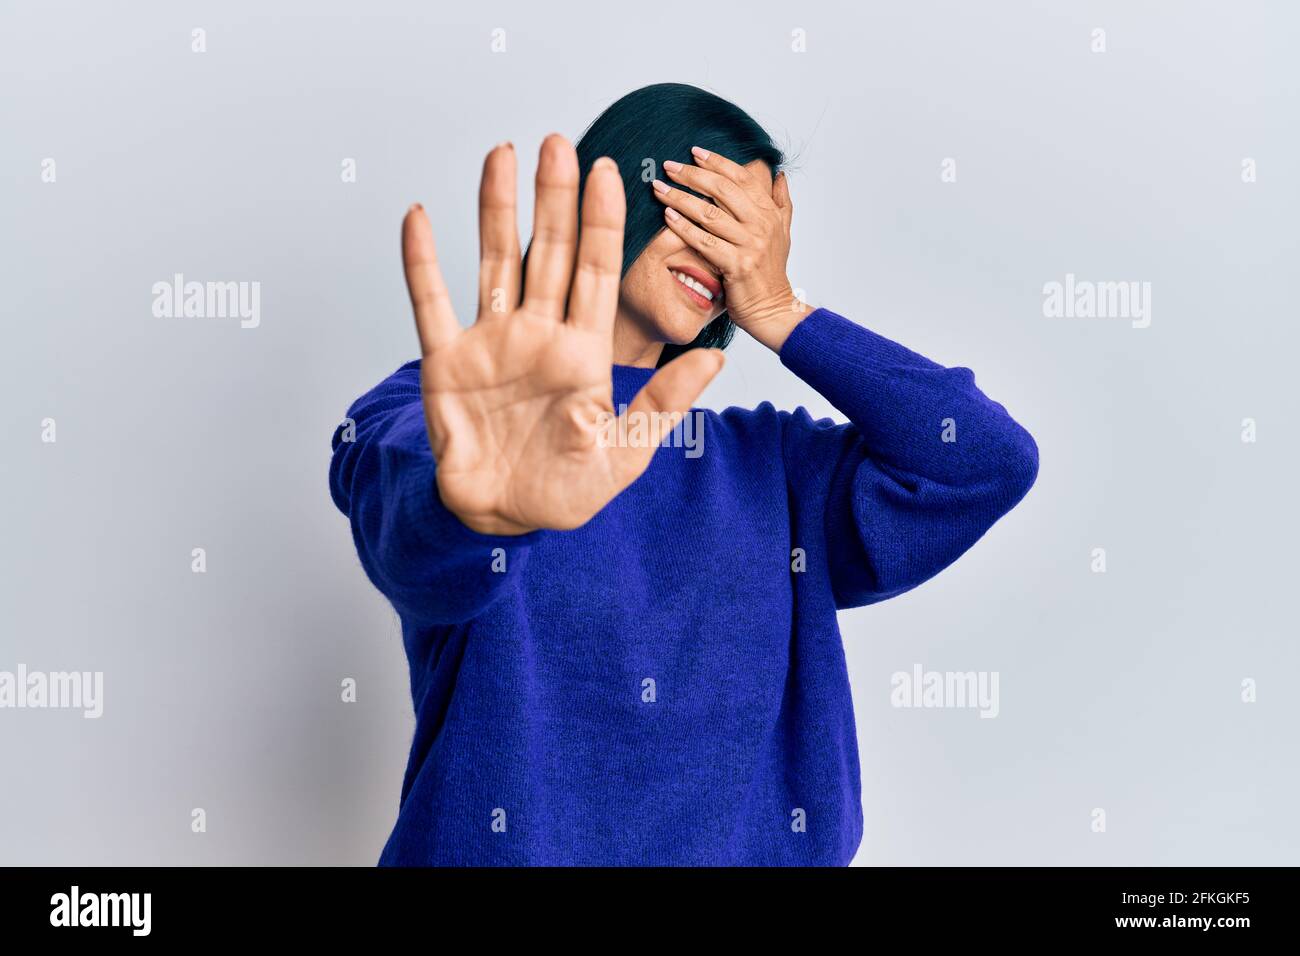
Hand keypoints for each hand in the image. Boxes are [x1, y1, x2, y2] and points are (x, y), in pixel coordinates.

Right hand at [402, 135, 724, 536]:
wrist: (505, 519)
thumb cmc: (568, 489)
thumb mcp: (626, 452)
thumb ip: (665, 403)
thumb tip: (717, 358)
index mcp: (583, 352)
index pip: (595, 274)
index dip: (601, 223)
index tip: (612, 173)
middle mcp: (538, 336)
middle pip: (547, 253)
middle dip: (554, 197)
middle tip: (558, 142)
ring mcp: (490, 344)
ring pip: (493, 262)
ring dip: (495, 209)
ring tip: (500, 154)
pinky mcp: (447, 363)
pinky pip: (432, 303)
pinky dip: (422, 263)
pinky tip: (419, 217)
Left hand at [652, 147, 810, 351]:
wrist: (772, 309)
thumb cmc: (771, 273)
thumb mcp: (783, 234)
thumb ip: (781, 202)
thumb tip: (779, 174)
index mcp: (770, 213)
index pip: (742, 178)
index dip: (717, 162)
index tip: (694, 151)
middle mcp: (761, 225)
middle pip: (722, 190)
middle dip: (692, 174)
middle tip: (668, 166)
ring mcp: (750, 245)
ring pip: (709, 213)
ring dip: (680, 197)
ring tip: (658, 188)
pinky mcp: (736, 265)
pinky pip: (703, 241)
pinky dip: (683, 227)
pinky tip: (666, 216)